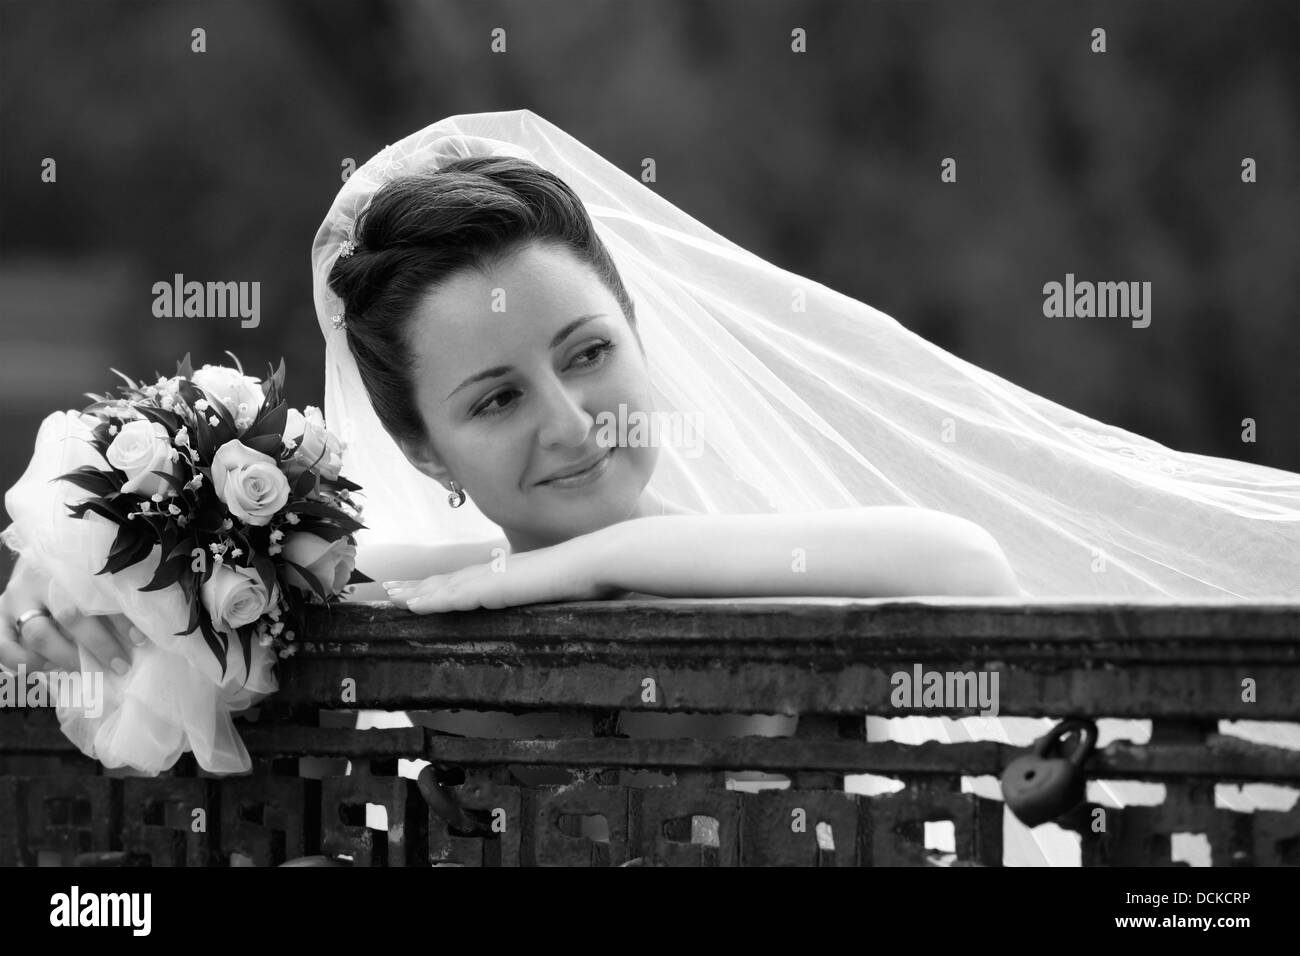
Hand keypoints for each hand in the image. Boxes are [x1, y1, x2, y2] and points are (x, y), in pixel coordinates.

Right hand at [0, 556, 140, 674]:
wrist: (34, 559)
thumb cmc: (70, 573)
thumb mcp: (87, 575)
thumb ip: (105, 597)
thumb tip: (137, 634)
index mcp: (66, 567)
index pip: (96, 595)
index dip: (120, 621)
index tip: (139, 640)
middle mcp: (37, 582)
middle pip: (69, 616)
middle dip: (98, 645)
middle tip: (120, 664)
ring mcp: (14, 600)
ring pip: (38, 635)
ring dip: (66, 658)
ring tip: (86, 669)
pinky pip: (3, 647)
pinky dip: (23, 663)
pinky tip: (46, 668)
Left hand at [383, 539, 614, 613]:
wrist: (600, 561)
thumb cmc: (593, 577)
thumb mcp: (567, 595)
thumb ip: (555, 601)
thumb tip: (563, 610)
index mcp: (514, 574)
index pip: (472, 580)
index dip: (446, 584)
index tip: (426, 589)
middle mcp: (500, 571)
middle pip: (451, 579)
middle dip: (420, 586)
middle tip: (391, 590)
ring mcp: (497, 577)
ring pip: (447, 586)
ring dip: (417, 592)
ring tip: (391, 597)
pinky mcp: (497, 587)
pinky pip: (457, 596)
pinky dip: (433, 600)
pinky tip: (413, 606)